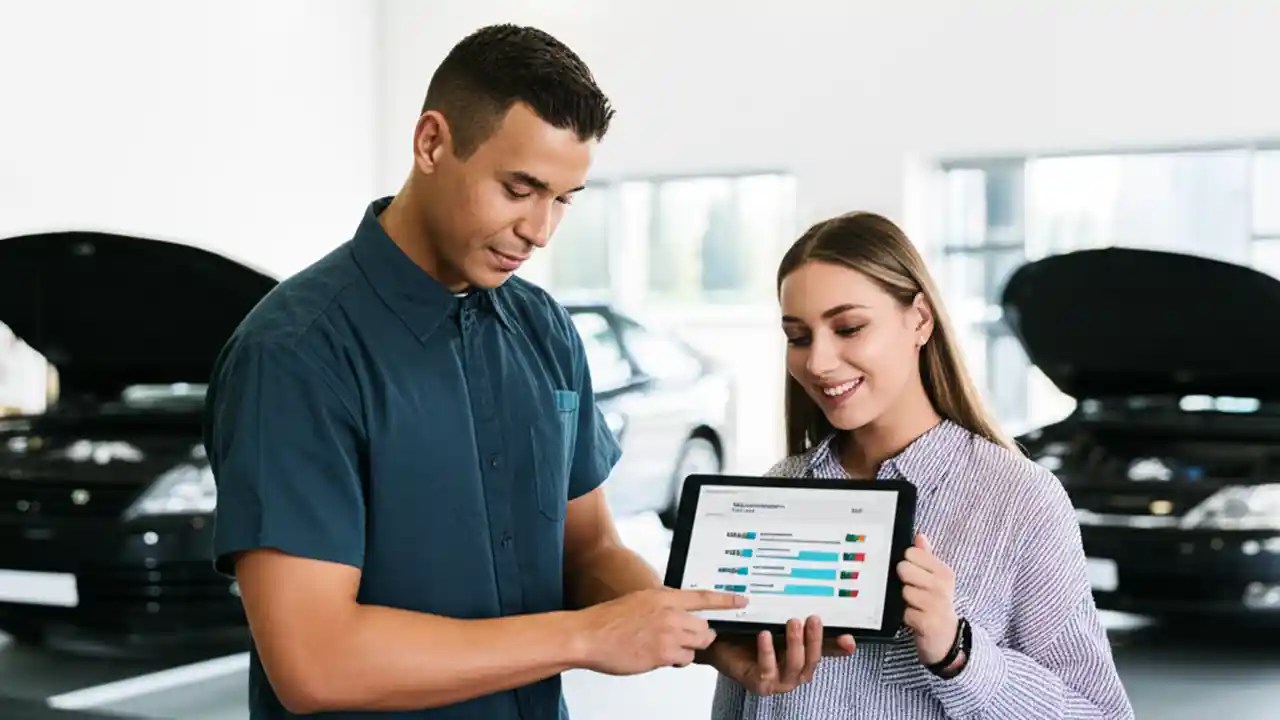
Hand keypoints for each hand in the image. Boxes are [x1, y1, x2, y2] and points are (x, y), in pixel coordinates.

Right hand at [574, 588, 746, 674]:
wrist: (589, 635)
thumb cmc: (609, 620)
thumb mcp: (640, 601)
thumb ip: (663, 605)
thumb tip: (678, 613)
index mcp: (664, 597)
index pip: (703, 597)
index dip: (725, 600)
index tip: (741, 600)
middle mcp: (670, 614)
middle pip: (704, 627)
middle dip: (699, 635)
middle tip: (684, 638)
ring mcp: (667, 635)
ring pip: (696, 645)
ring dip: (686, 649)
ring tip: (666, 647)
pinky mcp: (662, 654)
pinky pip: (682, 659)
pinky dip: (674, 660)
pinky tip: (657, 655)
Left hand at [705, 616, 854, 695]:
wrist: (720, 643)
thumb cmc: (751, 634)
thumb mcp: (777, 623)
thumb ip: (798, 620)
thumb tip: (817, 606)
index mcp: (804, 656)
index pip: (827, 651)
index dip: (840, 646)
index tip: (850, 639)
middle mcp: (795, 672)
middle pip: (812, 659)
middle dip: (815, 639)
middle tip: (812, 618)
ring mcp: (780, 681)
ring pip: (795, 666)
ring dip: (795, 644)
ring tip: (792, 623)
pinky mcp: (761, 684)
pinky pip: (768, 670)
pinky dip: (768, 652)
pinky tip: (765, 635)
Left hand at [897, 533, 958, 664]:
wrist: (948, 641)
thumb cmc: (935, 606)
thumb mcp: (935, 580)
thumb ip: (925, 557)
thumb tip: (919, 535)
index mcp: (943, 571)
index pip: (911, 553)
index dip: (906, 564)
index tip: (912, 576)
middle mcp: (942, 585)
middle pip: (903, 568)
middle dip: (902, 582)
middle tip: (911, 593)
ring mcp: (936, 604)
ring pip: (902, 591)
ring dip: (902, 601)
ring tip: (913, 607)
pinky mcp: (928, 622)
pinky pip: (903, 612)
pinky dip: (904, 617)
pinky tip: (913, 620)